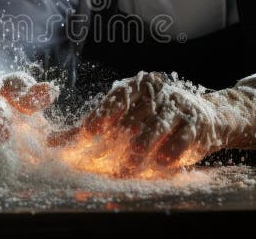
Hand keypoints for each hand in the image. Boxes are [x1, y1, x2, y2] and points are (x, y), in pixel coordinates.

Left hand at [48, 71, 223, 175]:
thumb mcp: (122, 119)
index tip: (90, 131)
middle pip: (134, 116)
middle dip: (119, 141)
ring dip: (141, 149)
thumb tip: (50, 144)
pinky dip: (171, 150)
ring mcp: (177, 106)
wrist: (204, 118)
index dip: (103, 113)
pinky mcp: (196, 124)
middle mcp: (156, 93)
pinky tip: (161, 163)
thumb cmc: (154, 119)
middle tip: (105, 160)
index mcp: (135, 88)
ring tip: (128, 167)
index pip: (117, 97)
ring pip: (155, 127)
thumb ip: (87, 130)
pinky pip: (182, 137)